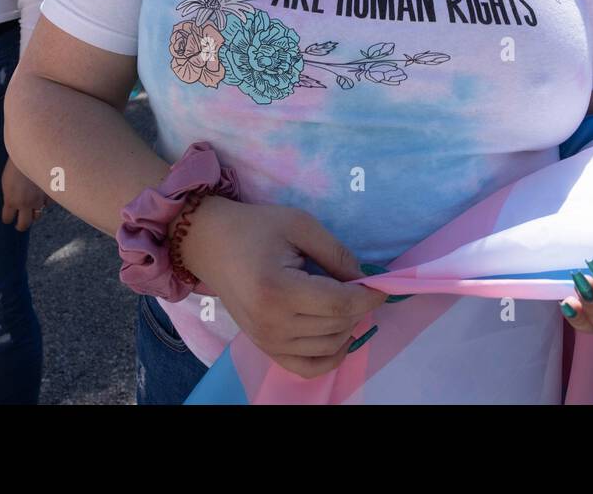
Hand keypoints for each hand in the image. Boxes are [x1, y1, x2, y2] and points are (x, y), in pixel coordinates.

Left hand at [1, 158, 49, 231]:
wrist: (32, 152)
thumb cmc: (16, 164)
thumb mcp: (7, 182)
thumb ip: (10, 196)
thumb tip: (13, 206)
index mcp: (11, 200)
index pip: (7, 218)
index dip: (7, 219)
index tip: (8, 218)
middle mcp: (26, 203)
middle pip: (24, 224)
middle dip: (21, 226)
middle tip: (20, 225)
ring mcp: (39, 199)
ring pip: (38, 214)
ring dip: (35, 213)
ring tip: (32, 209)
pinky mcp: (51, 194)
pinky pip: (49, 203)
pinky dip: (46, 201)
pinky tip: (43, 195)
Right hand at [177, 196, 388, 378]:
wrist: (209, 243)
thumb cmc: (254, 228)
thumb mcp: (299, 224)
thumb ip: (336, 253)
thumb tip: (365, 280)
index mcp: (278, 290)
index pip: (339, 304)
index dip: (368, 296)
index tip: (382, 284)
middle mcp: (271, 324)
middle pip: (337, 325)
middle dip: (359, 306)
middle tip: (360, 285)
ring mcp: (266, 341)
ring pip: (329, 346)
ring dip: (348, 326)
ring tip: (344, 300)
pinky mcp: (265, 348)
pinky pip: (308, 367)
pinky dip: (331, 356)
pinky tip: (340, 334)